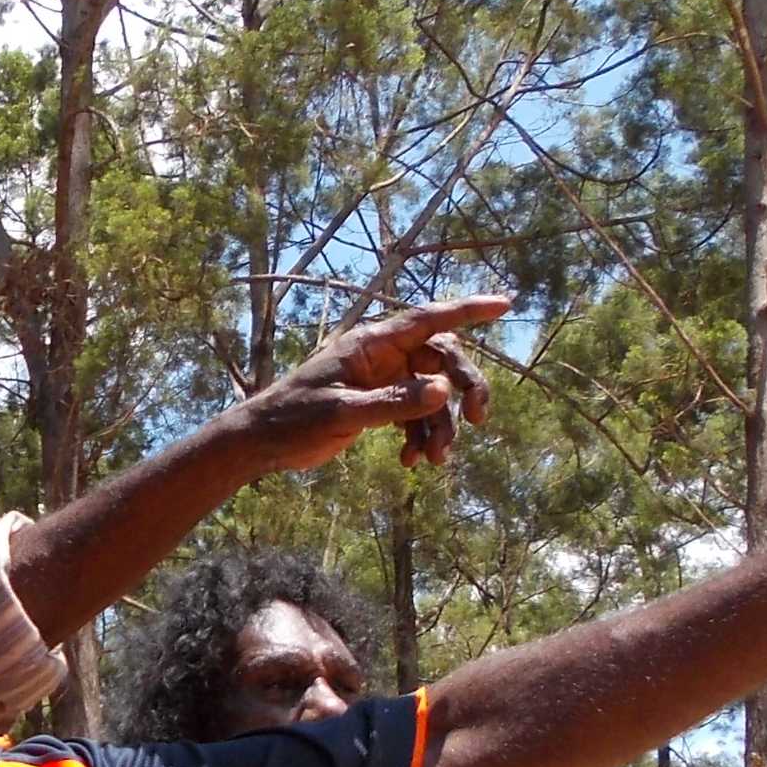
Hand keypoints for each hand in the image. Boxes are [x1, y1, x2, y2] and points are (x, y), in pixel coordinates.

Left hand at [236, 295, 510, 474]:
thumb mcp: (342, 413)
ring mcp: (382, 380)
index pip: (428, 320)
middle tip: (478, 419)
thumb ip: (393, 402)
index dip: (468, 310)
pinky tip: (410, 462)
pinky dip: (419, 438)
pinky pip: (415, 416)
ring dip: (440, 427)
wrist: (262, 443)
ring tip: (436, 460)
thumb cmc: (293, 419)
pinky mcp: (377, 405)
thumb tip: (443, 390)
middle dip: (465, 388)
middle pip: (442, 361)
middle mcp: (381, 356)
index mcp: (371, 344)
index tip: (504, 304)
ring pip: (432, 396)